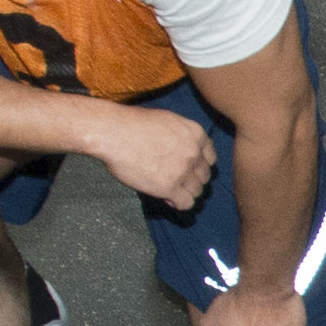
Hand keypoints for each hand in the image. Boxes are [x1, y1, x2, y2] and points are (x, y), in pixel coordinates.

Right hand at [97, 98, 223, 211]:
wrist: (115, 132)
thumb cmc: (134, 124)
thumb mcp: (168, 121)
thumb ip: (182, 137)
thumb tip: (183, 150)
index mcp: (196, 134)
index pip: (210, 158)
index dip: (198, 165)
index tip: (188, 169)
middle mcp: (194, 153)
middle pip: (204, 176)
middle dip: (192, 180)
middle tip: (176, 181)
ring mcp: (183, 170)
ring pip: (197, 191)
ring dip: (185, 192)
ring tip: (169, 189)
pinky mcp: (170, 187)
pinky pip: (186, 203)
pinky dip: (178, 203)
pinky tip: (167, 198)